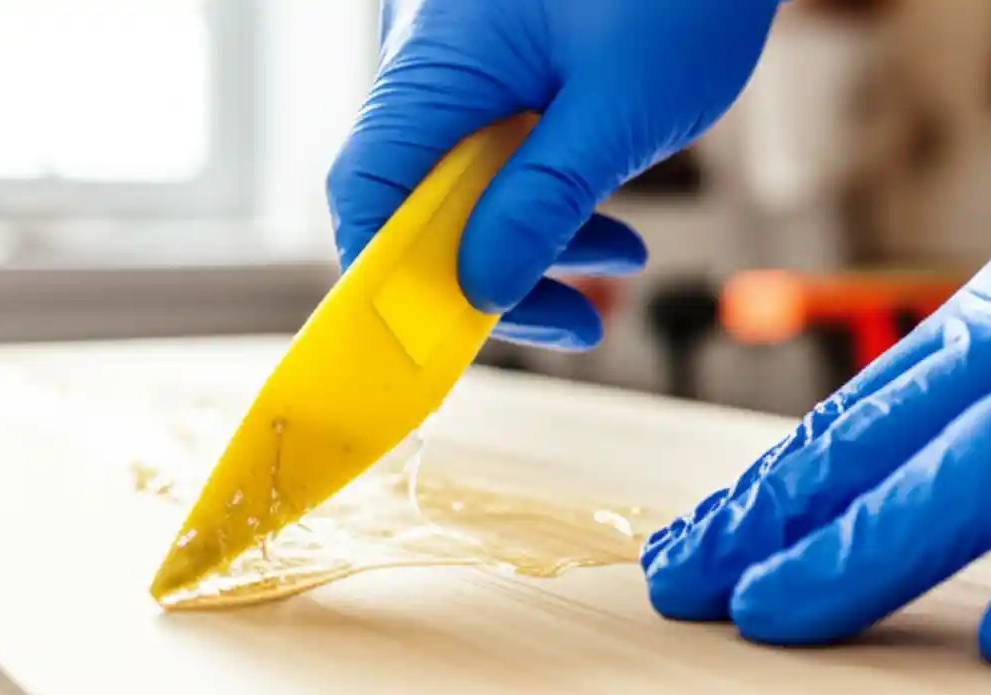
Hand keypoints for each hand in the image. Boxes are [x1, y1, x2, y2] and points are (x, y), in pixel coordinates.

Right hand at [327, 0, 779, 349]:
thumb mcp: (621, 109)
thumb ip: (544, 203)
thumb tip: (483, 289)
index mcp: (434, 60)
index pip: (369, 191)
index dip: (392, 280)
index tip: (447, 339)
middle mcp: (430, 59)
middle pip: (416, 196)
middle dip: (486, 272)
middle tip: (565, 319)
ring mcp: (464, 61)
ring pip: (464, 181)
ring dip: (531, 240)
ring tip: (619, 266)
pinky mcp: (501, 66)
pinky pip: (500, 150)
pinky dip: (547, 197)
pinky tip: (614, 229)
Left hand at [641, 202, 990, 667]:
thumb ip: (970, 418)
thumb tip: (848, 501)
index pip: (857, 422)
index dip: (764, 492)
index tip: (686, 551)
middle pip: (892, 446)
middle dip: (780, 526)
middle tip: (687, 590)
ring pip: (990, 476)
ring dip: (878, 550)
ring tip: (779, 614)